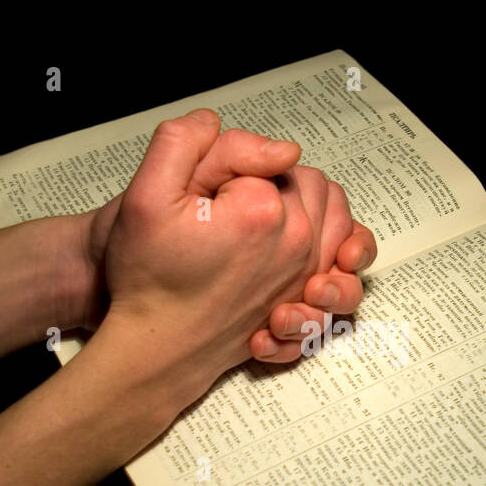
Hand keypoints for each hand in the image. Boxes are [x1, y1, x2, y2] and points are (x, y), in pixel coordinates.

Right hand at [79, 110, 376, 361]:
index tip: (209, 190)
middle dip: (282, 183)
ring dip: (317, 212)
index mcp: (261, 209)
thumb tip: (256, 139)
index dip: (241, 165)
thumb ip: (187, 142)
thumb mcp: (147, 194)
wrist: (153, 346)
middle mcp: (295, 242)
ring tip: (275, 218)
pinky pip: (339, 264)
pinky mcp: (305, 297)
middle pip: (313, 185)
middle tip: (235, 203)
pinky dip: (332, 255)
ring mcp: (304, 272)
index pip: (274, 159)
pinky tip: (303, 250)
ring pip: (336, 221)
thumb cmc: (147, 278)